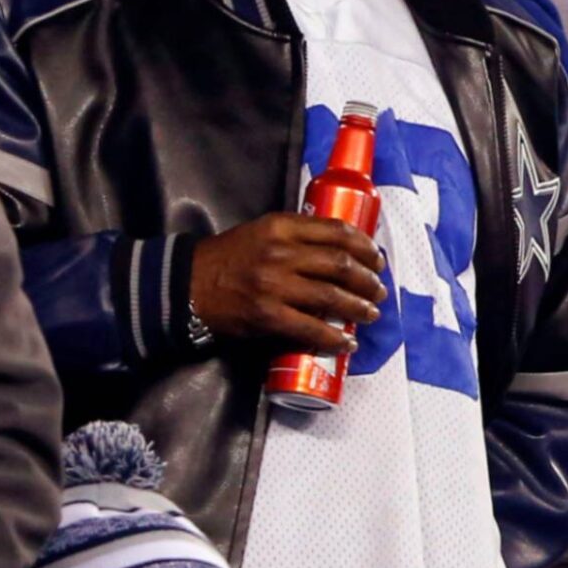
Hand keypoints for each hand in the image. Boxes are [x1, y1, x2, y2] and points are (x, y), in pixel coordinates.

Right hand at [188, 212, 384, 352]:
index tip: (376, 258)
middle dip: (367, 279)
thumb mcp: (262, 230)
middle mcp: (281, 253)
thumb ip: (296, 235)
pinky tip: (346, 341)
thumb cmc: (228, 257)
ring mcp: (275, 285)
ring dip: (358, 307)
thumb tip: (338, 249)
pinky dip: (333, 336)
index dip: (364, 246)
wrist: (187, 285)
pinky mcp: (267, 316)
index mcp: (282, 226)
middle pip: (340, 264)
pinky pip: (310, 327)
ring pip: (331, 296)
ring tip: (371, 313)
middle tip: (379, 290)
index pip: (336, 231)